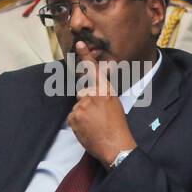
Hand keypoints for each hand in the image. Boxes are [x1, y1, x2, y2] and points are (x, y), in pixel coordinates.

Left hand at [67, 41, 135, 166]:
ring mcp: (81, 106)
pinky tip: (88, 129)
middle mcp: (92, 95)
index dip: (85, 56)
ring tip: (94, 125)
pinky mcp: (74, 117)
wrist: (115, 146)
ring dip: (83, 114)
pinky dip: (78, 123)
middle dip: (86, 102)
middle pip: (82, 92)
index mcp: (105, 91)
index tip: (79, 44)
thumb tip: (92, 89)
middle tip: (97, 116)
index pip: (94, 70)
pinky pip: (73, 117)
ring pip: (78, 106)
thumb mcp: (115, 104)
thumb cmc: (118, 126)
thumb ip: (103, 93)